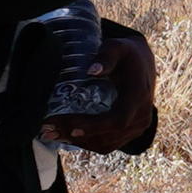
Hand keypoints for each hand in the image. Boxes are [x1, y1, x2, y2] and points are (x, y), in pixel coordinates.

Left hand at [44, 21, 161, 153]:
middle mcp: (141, 116)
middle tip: (48, 129)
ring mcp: (137, 127)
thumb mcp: (117, 48)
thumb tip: (92, 71)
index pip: (118, 119)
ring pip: (106, 144)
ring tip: (51, 133)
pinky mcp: (130, 133)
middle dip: (76, 134)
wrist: (142, 65)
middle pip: (107, 135)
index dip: (95, 126)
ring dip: (77, 142)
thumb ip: (106, 56)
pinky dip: (86, 143)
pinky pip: (107, 144)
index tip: (72, 127)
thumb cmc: (126, 55)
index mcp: (138, 96)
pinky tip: (65, 135)